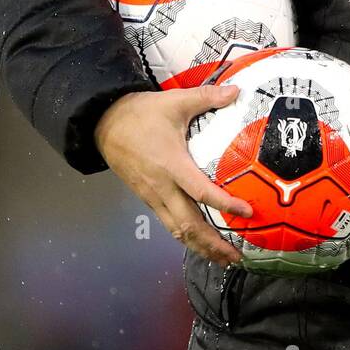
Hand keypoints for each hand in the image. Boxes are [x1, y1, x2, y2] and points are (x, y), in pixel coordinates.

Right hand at [94, 84, 252, 264]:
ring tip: (222, 258)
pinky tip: (200, 241)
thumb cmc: (141, 114)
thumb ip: (207, 97)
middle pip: (188, 225)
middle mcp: (162, 188)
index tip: (246, 212)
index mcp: (172, 165)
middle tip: (236, 256)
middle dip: (212, 244)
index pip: (201, 193)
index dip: (225, 205)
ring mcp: (153, 197)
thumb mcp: (175, 102)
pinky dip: (186, 237)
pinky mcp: (147, 199)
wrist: (103, 123)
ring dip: (200, 246)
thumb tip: (236, 91)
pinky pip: (169, 224)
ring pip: (177, 231)